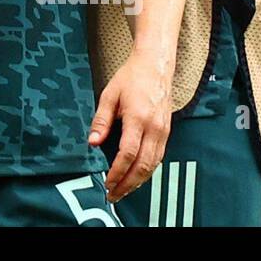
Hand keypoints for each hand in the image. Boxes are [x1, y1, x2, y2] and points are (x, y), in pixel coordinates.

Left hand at [89, 50, 172, 202]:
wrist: (155, 65)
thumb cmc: (131, 77)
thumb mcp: (109, 95)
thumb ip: (101, 120)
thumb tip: (93, 143)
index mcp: (138, 118)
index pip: (128, 153)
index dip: (117, 172)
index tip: (107, 182)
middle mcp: (154, 128)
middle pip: (143, 165)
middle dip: (128, 184)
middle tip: (113, 195)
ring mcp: (164, 131)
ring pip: (153, 165)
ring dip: (138, 181)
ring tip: (123, 190)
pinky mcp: (168, 132)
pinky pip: (158, 157)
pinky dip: (147, 171)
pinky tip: (136, 176)